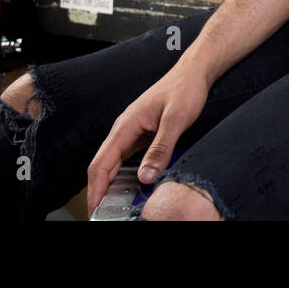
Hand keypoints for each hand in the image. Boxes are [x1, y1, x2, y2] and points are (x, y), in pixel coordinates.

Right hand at [86, 66, 209, 216]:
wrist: (193, 73)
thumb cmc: (184, 89)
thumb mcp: (175, 120)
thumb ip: (160, 148)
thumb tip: (146, 176)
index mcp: (125, 126)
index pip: (100, 163)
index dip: (94, 189)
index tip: (94, 209)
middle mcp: (125, 130)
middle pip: (104, 166)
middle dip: (100, 192)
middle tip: (103, 214)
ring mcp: (133, 133)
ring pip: (116, 164)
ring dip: (112, 185)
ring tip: (115, 206)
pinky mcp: (144, 136)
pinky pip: (129, 159)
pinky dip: (127, 176)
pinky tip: (133, 188)